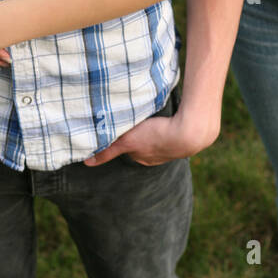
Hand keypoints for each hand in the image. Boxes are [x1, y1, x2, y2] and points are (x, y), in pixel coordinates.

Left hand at [83, 109, 217, 167]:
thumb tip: (87, 162)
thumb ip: (108, 150)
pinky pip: (174, 129)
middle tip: (139, 119)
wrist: (190, 132)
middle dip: (141, 132)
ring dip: (156, 127)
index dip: (126, 136)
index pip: (130, 147)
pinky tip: (171, 115)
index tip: (125, 126)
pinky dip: (170, 123)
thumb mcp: (128, 141)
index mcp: (145, 158)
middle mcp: (159, 156)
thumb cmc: (157, 136)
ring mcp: (174, 147)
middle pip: (144, 142)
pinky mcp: (186, 135)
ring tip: (154, 116)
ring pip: (159, 135)